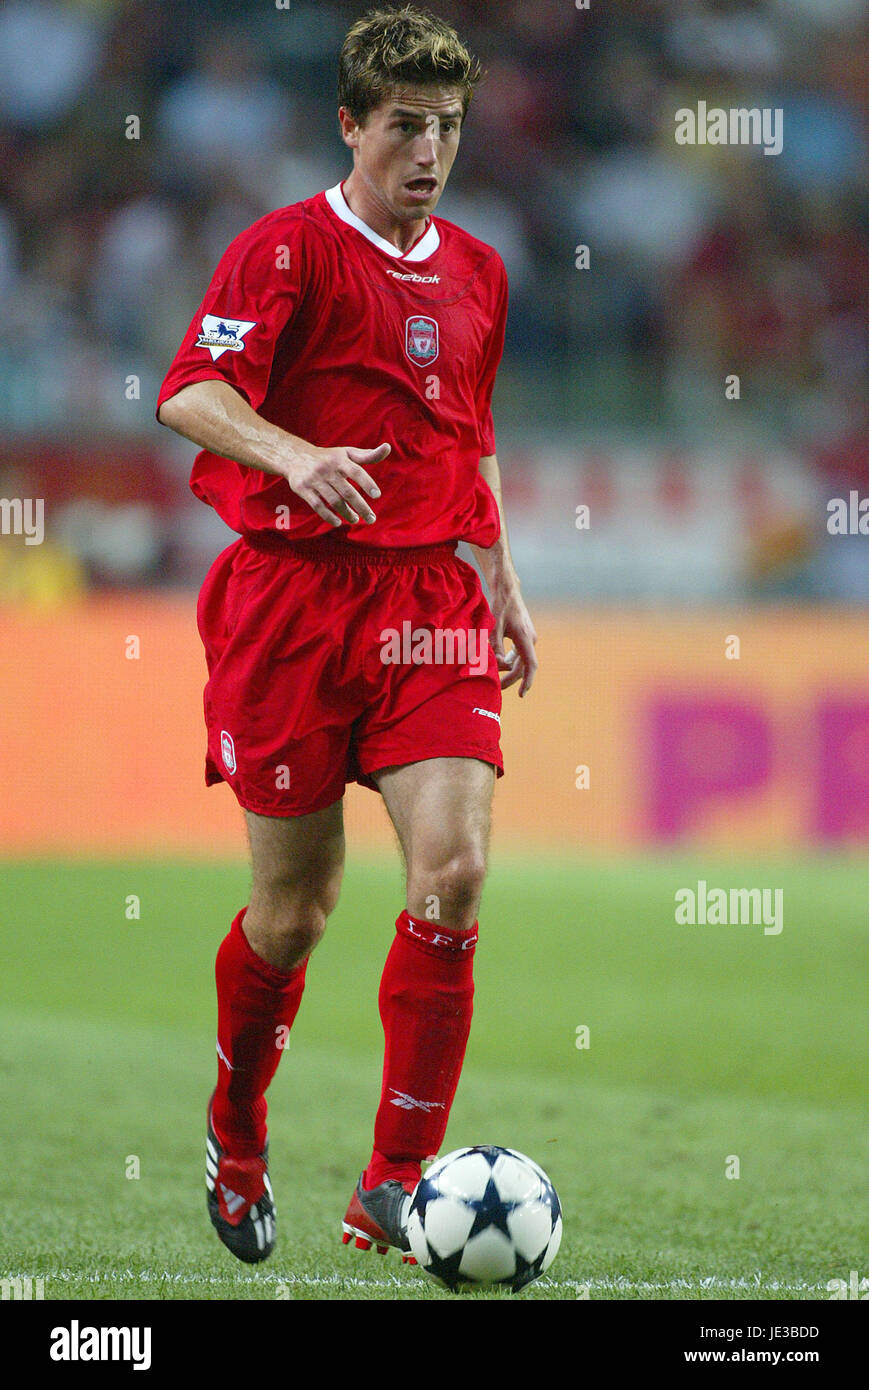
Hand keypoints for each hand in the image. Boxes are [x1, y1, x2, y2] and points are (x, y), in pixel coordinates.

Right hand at [284, 442, 388, 525]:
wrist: (295, 457)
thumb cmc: (328, 457)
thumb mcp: (346, 453)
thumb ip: (367, 455)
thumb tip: (388, 447)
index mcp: (339, 460)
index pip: (356, 471)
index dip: (367, 483)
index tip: (377, 496)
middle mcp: (327, 469)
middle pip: (347, 492)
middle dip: (361, 507)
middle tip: (371, 519)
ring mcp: (314, 480)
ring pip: (334, 501)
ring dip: (347, 513)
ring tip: (355, 520)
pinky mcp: (303, 489)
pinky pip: (317, 506)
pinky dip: (329, 516)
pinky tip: (338, 522)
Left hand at [490, 581, 536, 696]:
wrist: (507, 590)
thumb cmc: (500, 606)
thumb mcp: (494, 627)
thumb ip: (495, 646)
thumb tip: (499, 665)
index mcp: (525, 638)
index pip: (530, 665)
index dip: (527, 681)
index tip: (521, 694)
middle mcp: (530, 639)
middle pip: (524, 666)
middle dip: (513, 679)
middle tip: (498, 688)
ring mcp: (528, 638)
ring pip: (522, 660)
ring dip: (511, 670)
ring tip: (498, 678)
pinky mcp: (524, 636)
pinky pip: (520, 654)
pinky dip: (511, 661)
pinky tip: (501, 664)